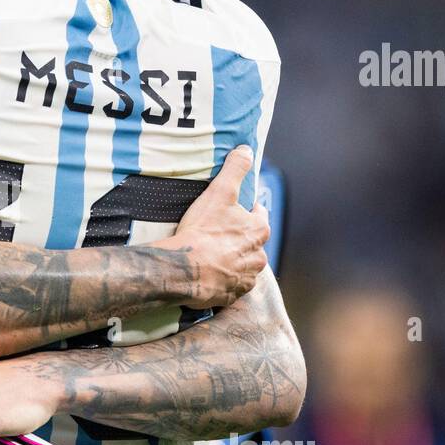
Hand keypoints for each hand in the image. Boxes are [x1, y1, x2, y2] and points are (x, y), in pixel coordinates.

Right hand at [165, 146, 268, 307]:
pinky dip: (223, 279)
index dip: (243, 212)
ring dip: (232, 260)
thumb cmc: (203, 231)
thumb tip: (246, 149)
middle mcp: (259, 255)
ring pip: (244, 265)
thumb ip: (235, 169)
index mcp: (259, 230)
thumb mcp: (219, 192)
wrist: (185, 270)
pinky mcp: (233, 295)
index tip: (228, 213)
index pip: (258, 216)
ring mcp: (247, 277)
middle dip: (238, 239)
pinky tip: (209, 273)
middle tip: (215, 234)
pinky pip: (232, 285)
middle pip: (251, 242)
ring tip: (211, 255)